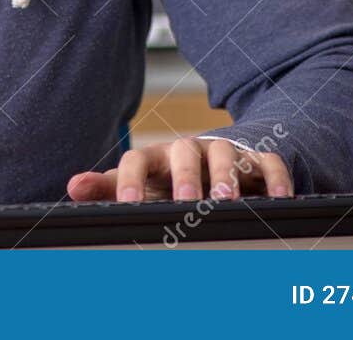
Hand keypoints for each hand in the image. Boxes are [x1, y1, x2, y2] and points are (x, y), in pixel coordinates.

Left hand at [66, 137, 292, 202]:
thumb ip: (109, 186)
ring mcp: (224, 151)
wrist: (214, 161)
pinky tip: (279, 198)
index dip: (129, 179)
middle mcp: (189, 150)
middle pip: (185, 152)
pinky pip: (268, 162)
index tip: (128, 202)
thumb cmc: (170, 178)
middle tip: (187, 202)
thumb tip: (73, 186)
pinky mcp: (255, 159)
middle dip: (186, 177)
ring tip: (227, 200)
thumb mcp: (140, 182)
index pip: (137, 159)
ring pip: (226, 153)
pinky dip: (275, 178)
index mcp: (157, 156)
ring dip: (228, 175)